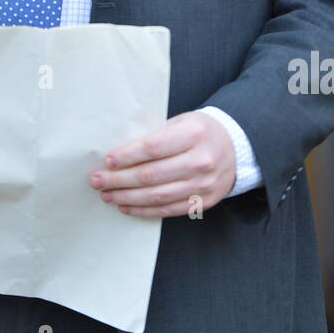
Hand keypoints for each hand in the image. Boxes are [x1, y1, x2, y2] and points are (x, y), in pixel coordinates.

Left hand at [89, 111, 235, 217]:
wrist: (235, 147)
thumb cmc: (199, 131)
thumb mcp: (181, 122)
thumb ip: (155, 135)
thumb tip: (118, 154)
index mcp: (193, 135)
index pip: (153, 148)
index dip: (127, 156)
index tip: (107, 161)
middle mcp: (200, 161)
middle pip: (151, 175)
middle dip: (119, 180)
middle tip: (97, 180)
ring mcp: (203, 184)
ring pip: (157, 196)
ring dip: (127, 197)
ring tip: (107, 195)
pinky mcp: (203, 202)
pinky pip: (168, 210)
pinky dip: (144, 210)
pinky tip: (126, 206)